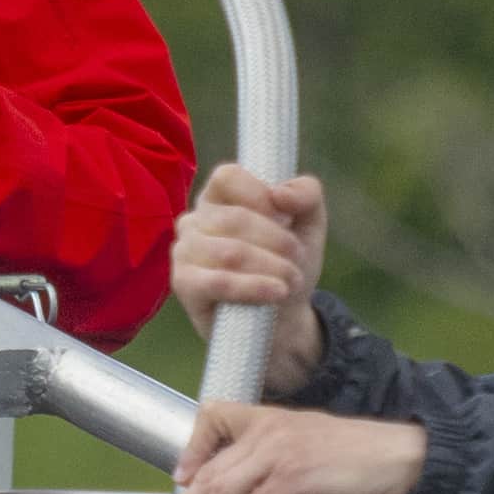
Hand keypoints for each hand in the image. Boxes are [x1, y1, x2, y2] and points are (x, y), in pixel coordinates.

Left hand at [173, 401, 430, 493]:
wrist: (398, 454)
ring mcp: (281, 454)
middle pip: (212, 467)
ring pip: (225, 488)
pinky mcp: (296, 479)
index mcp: (269, 418)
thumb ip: (272, 455)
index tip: (183, 476)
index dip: (192, 447)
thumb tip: (244, 490)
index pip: (213, 415)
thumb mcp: (306, 440)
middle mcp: (270, 431)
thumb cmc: (357, 453)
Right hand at [175, 160, 329, 319]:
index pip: (228, 176)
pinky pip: (218, 282)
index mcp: (218, 197)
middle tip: (298, 260)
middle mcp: (195, 219)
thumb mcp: (309, 222)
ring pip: (231, 252)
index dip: (260, 195)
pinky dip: (252, 287)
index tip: (286, 218)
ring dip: (272, 267)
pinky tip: (276, 292)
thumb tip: (279, 194)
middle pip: (236, 219)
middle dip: (278, 241)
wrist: (284, 316)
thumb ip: (307, 193)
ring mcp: (184, 251)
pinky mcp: (184, 284)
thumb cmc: (288, 262)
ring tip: (292, 280)